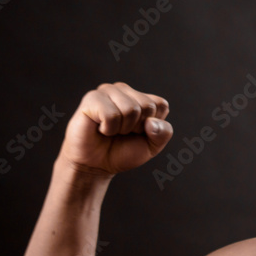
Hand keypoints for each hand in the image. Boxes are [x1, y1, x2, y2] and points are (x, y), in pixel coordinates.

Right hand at [58, 82, 172, 175]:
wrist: (95, 165)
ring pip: (130, 109)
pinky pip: (111, 115)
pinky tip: (100, 128)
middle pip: (147, 106)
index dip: (153, 126)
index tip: (138, 133)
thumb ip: (163, 133)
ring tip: (111, 130)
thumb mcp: (152, 146)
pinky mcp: (91, 99)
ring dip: (122, 129)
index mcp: (141, 97)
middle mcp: (124, 90)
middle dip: (136, 127)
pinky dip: (108, 129)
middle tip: (121, 132)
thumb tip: (151, 121)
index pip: (161, 105)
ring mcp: (107, 91)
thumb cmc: (122, 152)